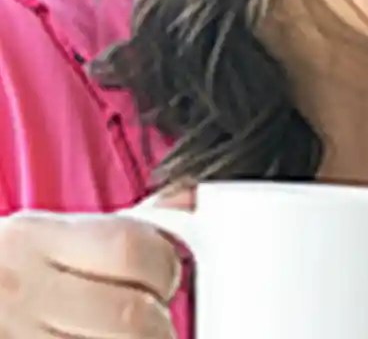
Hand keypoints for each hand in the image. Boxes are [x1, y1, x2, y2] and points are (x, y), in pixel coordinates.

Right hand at [0, 188, 192, 337]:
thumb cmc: (1, 273)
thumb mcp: (47, 237)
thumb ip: (120, 228)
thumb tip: (193, 199)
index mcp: (34, 240)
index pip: (133, 249)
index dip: (165, 268)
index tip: (162, 279)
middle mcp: (18, 289)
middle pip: (130, 318)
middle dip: (155, 326)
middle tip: (148, 325)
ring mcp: (13, 334)